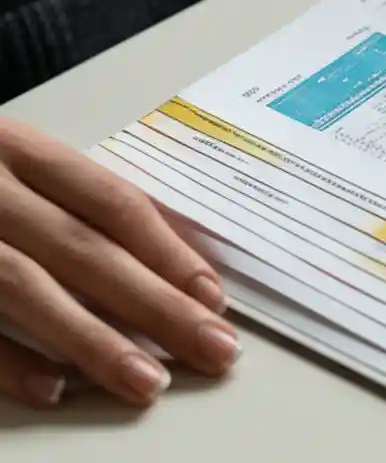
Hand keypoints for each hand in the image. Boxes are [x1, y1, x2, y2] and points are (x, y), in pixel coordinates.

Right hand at [0, 119, 237, 408]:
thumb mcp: (6, 158)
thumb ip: (67, 199)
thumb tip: (163, 263)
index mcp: (16, 148)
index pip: (110, 202)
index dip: (167, 251)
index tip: (213, 298)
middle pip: (83, 250)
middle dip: (155, 304)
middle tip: (213, 349)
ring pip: (24, 289)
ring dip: (92, 340)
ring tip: (147, 382)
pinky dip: (5, 360)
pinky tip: (52, 389)